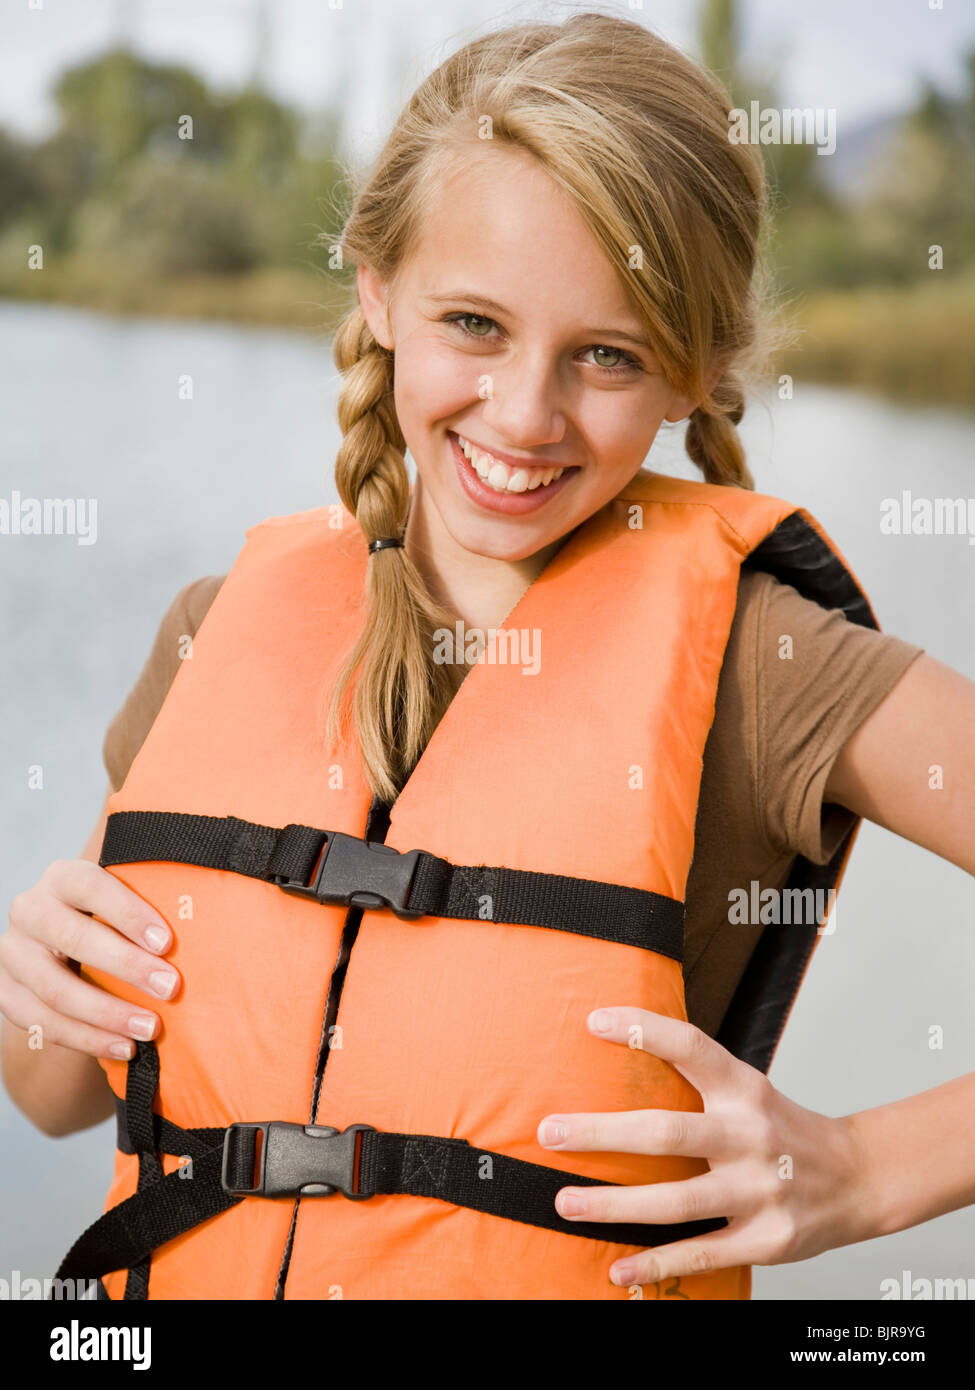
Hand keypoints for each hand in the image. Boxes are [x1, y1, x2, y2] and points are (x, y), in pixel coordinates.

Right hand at [0, 859, 180, 1059]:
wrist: (62, 951)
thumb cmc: (112, 924)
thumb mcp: (124, 906)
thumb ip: (150, 910)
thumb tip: (209, 933)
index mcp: (62, 877)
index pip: (91, 886)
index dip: (128, 913)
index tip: (167, 943)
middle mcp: (30, 909)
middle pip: (74, 939)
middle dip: (127, 966)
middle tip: (171, 987)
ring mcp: (12, 952)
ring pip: (55, 989)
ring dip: (108, 1014)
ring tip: (151, 1029)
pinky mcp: (6, 992)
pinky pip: (42, 1023)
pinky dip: (87, 1039)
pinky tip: (124, 1047)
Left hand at [536, 1006, 873, 1286]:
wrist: (860, 1178)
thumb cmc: (785, 1130)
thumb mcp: (749, 1089)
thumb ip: (697, 1079)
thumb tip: (619, 1056)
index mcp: (744, 1089)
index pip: (691, 1046)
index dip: (642, 1029)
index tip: (593, 1021)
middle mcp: (751, 1135)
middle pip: (667, 1131)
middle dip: (601, 1133)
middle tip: (550, 1133)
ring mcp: (759, 1190)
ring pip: (676, 1201)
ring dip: (614, 1205)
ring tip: (565, 1202)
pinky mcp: (765, 1239)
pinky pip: (700, 1252)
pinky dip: (656, 1263)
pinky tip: (617, 1266)